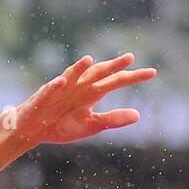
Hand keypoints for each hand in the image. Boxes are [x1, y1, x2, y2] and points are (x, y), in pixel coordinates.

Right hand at [13, 54, 155, 146]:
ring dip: (79, 68)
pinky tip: (61, 83)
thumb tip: (138, 115)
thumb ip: (113, 119)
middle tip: (129, 58)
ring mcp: (62, 90)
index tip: (153, 73)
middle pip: (99, 74)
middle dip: (112, 66)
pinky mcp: (44, 97)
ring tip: (89, 60)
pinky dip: (55, 86)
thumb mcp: (92, 125)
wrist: (35, 129)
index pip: (116, 82)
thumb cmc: (63, 125)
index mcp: (92, 93)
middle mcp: (80, 86)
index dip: (132, 77)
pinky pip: (50, 90)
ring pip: (72, 76)